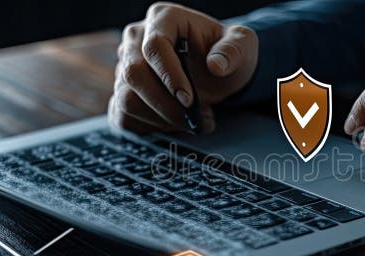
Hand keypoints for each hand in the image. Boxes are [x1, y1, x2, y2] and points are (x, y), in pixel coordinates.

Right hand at [108, 2, 257, 133]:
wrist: (217, 72)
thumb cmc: (225, 54)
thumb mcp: (242, 46)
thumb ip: (233, 50)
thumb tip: (216, 65)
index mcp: (164, 18)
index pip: (154, 46)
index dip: (170, 76)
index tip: (189, 100)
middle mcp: (137, 39)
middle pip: (134, 74)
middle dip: (165, 105)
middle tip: (193, 120)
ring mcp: (126, 65)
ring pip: (126, 98)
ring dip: (161, 120)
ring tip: (192, 123)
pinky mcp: (123, 91)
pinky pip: (123, 116)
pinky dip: (149, 128)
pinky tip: (174, 126)